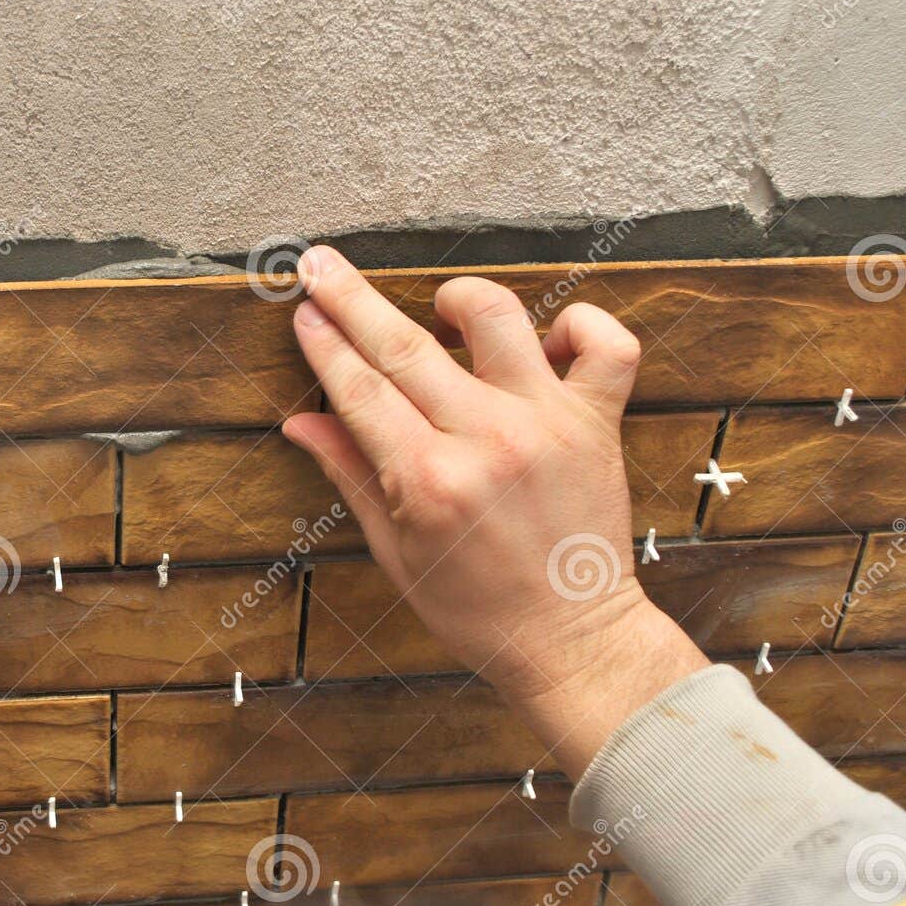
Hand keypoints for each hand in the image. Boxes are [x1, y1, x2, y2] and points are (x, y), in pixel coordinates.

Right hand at [283, 246, 706, 777]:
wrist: (572, 641)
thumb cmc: (478, 608)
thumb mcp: (395, 550)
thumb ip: (351, 474)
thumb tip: (301, 422)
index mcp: (429, 479)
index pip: (360, 389)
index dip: (324, 344)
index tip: (303, 311)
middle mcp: (488, 440)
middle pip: (404, 345)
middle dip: (351, 298)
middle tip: (321, 263)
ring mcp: (547, 424)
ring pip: (500, 318)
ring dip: (457, 300)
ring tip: (440, 311)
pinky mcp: (597, 422)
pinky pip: (605, 343)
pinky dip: (578, 324)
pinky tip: (544, 340)